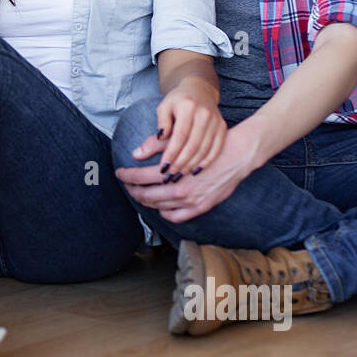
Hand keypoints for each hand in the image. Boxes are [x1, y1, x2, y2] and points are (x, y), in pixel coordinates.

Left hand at [114, 121, 260, 222]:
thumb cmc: (209, 144)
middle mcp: (179, 190)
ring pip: (158, 207)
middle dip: (132, 189)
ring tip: (140, 192)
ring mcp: (190, 201)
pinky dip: (164, 212)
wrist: (237, 154)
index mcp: (172, 172)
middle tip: (127, 184)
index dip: (127, 175)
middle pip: (146, 195)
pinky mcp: (200, 207)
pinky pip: (175, 217)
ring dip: (146, 200)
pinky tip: (160, 205)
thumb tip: (135, 153)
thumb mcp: (180, 139)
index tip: (120, 172)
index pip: (139, 177)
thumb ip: (156, 145)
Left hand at [130, 79, 225, 181]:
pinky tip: (196, 171)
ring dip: (191, 165)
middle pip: (193, 145)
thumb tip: (149, 145)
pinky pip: (216, 149)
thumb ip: (159, 126)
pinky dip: (206, 162)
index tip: (163, 167)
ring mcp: (216, 121)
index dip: (171, 153)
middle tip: (170, 176)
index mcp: (188, 107)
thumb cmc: (177, 101)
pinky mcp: (222, 128)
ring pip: (204, 149)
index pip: (179, 136)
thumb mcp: (164, 108)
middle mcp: (204, 114)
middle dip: (180, 163)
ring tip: (179, 176)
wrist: (200, 90)